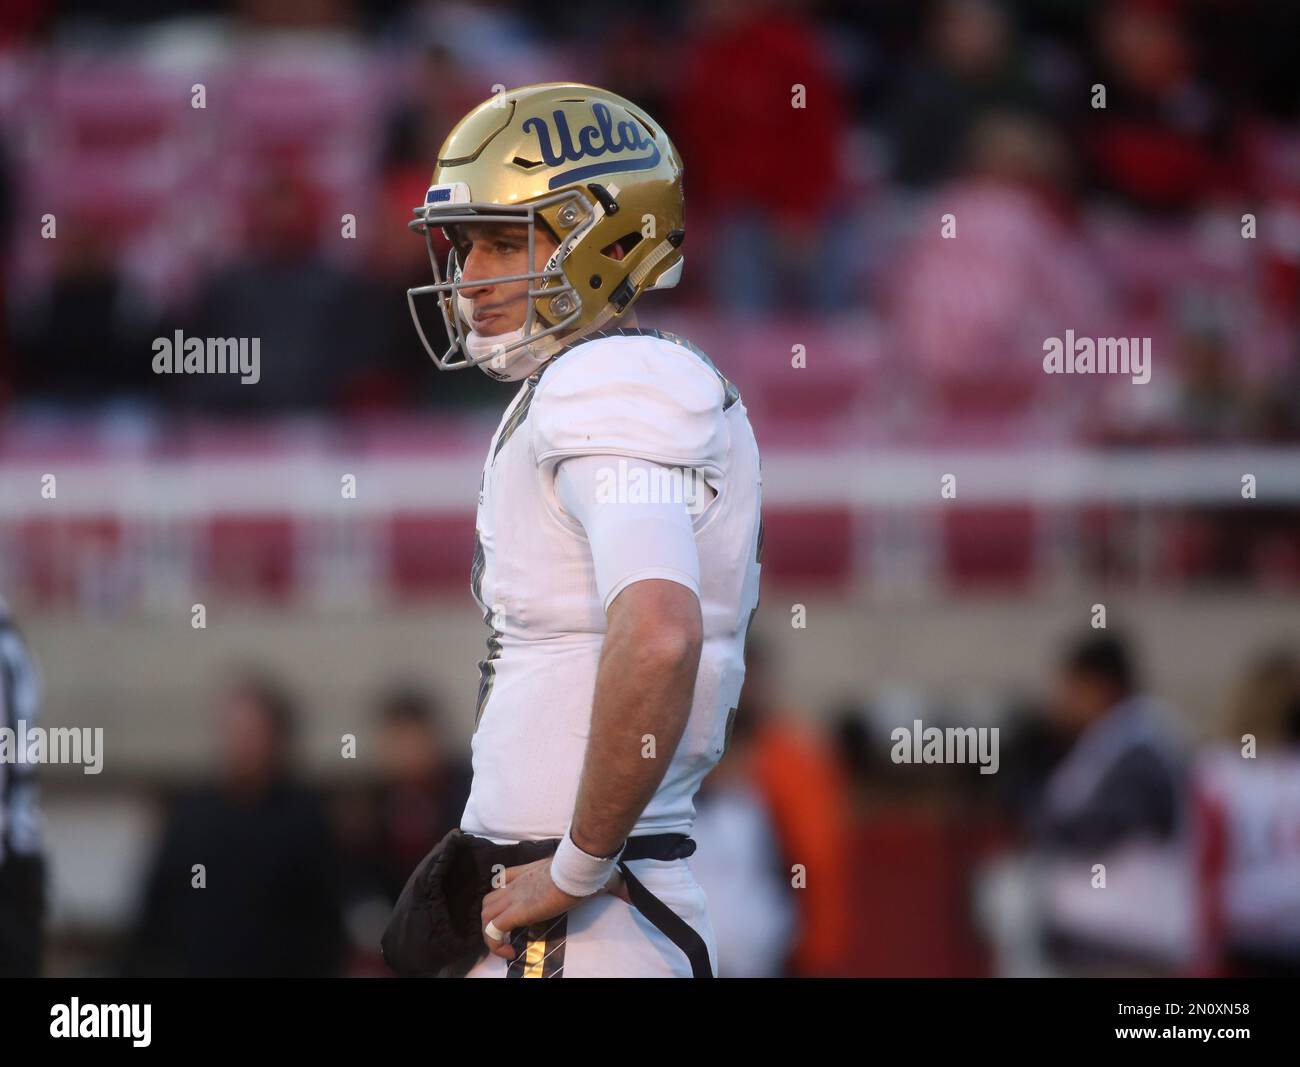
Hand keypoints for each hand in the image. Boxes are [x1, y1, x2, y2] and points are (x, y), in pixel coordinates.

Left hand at [480, 858, 629, 959]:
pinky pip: (492, 929)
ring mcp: (515, 896)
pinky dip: (494, 943)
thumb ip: (615, 887)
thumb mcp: (598, 877)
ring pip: (484, 913)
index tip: (514, 917)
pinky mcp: (516, 910)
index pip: (503, 880)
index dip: (502, 898)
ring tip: (508, 946)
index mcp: (532, 872)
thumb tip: (632, 896)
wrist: (581, 867)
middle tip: (508, 935)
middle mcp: (518, 883)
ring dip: (490, 932)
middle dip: (492, 919)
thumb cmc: (590, 869)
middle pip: (488, 899)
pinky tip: (509, 952)